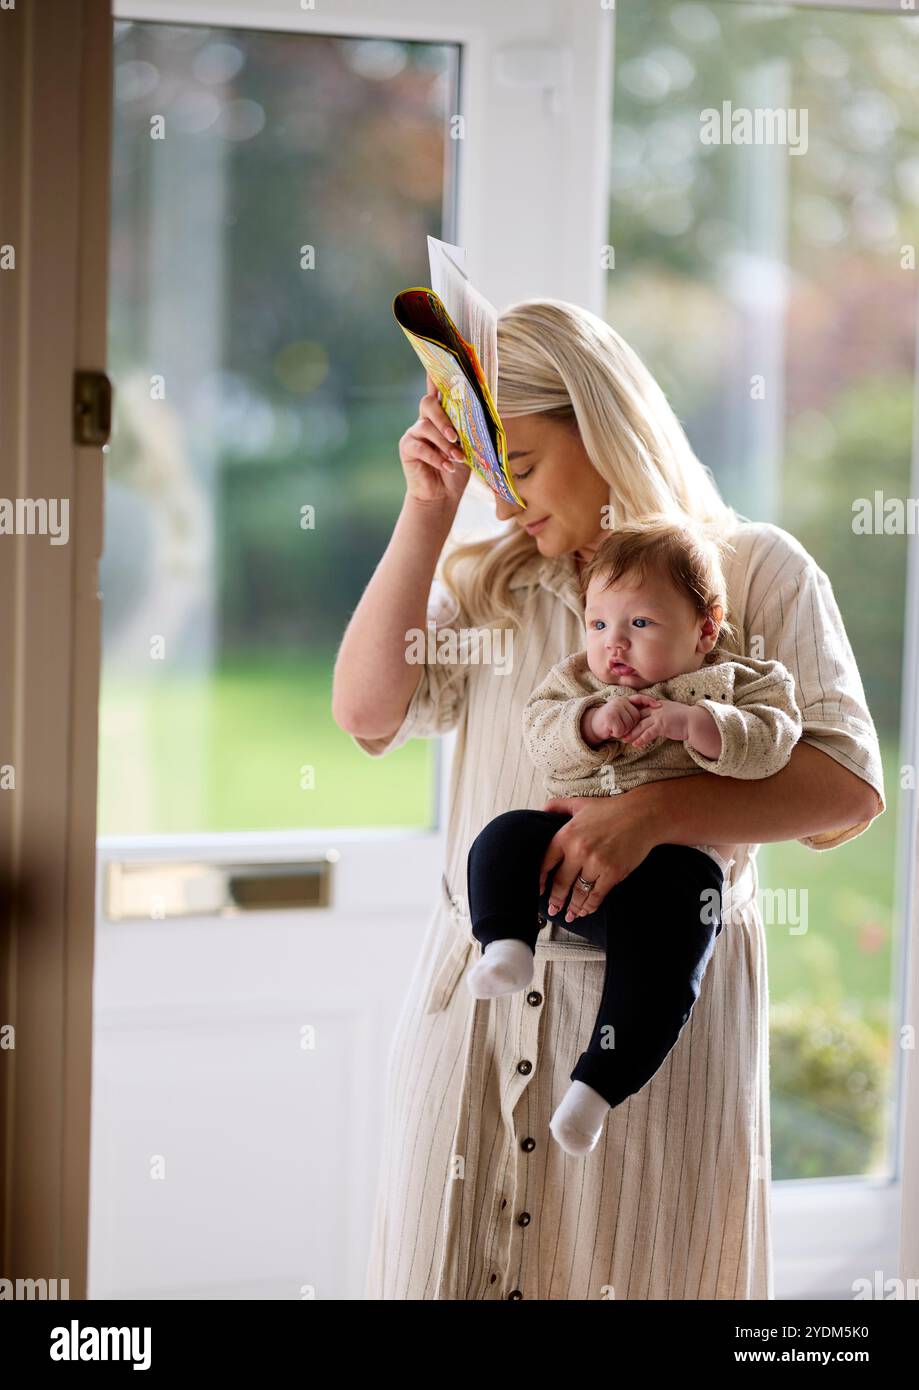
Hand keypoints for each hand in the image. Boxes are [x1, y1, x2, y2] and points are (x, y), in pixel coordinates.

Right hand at [399, 372, 471, 506]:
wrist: (441, 495)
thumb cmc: (456, 467)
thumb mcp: (470, 445)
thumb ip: (472, 426)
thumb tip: (488, 406)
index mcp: (441, 415)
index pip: (438, 389)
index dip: (437, 374)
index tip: (441, 361)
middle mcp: (425, 419)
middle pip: (428, 403)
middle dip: (443, 418)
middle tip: (455, 436)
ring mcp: (414, 432)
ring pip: (425, 426)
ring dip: (444, 443)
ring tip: (457, 458)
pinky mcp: (407, 448)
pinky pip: (420, 447)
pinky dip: (436, 458)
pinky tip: (447, 466)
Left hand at [538, 790, 659, 922]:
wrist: (644, 814)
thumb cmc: (612, 809)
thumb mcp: (581, 803)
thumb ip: (559, 805)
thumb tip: (542, 808)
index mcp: (567, 834)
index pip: (546, 862)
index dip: (540, 879)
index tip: (539, 889)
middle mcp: (578, 850)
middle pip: (561, 882)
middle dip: (555, 899)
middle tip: (552, 908)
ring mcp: (596, 863)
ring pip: (578, 892)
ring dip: (572, 907)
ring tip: (568, 915)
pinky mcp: (613, 873)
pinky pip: (597, 895)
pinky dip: (590, 906)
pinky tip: (585, 910)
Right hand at [589, 693, 661, 742]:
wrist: (593, 725)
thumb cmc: (611, 721)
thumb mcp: (621, 712)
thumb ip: (632, 711)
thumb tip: (650, 713)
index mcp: (624, 700)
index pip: (639, 698)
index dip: (649, 701)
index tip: (659, 705)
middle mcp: (619, 702)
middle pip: (636, 716)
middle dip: (631, 725)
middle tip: (622, 727)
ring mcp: (614, 709)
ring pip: (629, 724)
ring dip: (624, 731)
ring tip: (616, 728)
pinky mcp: (610, 718)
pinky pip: (621, 730)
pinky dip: (617, 734)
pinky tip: (611, 731)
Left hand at [618, 697, 691, 750]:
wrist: (695, 721)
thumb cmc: (685, 718)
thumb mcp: (670, 712)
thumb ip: (661, 715)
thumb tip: (656, 720)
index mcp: (657, 705)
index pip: (641, 710)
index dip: (632, 717)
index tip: (625, 723)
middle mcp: (656, 709)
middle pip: (638, 717)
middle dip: (628, 725)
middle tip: (620, 732)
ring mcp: (658, 717)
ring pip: (640, 726)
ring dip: (632, 733)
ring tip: (624, 740)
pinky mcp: (661, 726)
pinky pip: (648, 733)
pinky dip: (641, 739)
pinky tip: (636, 744)